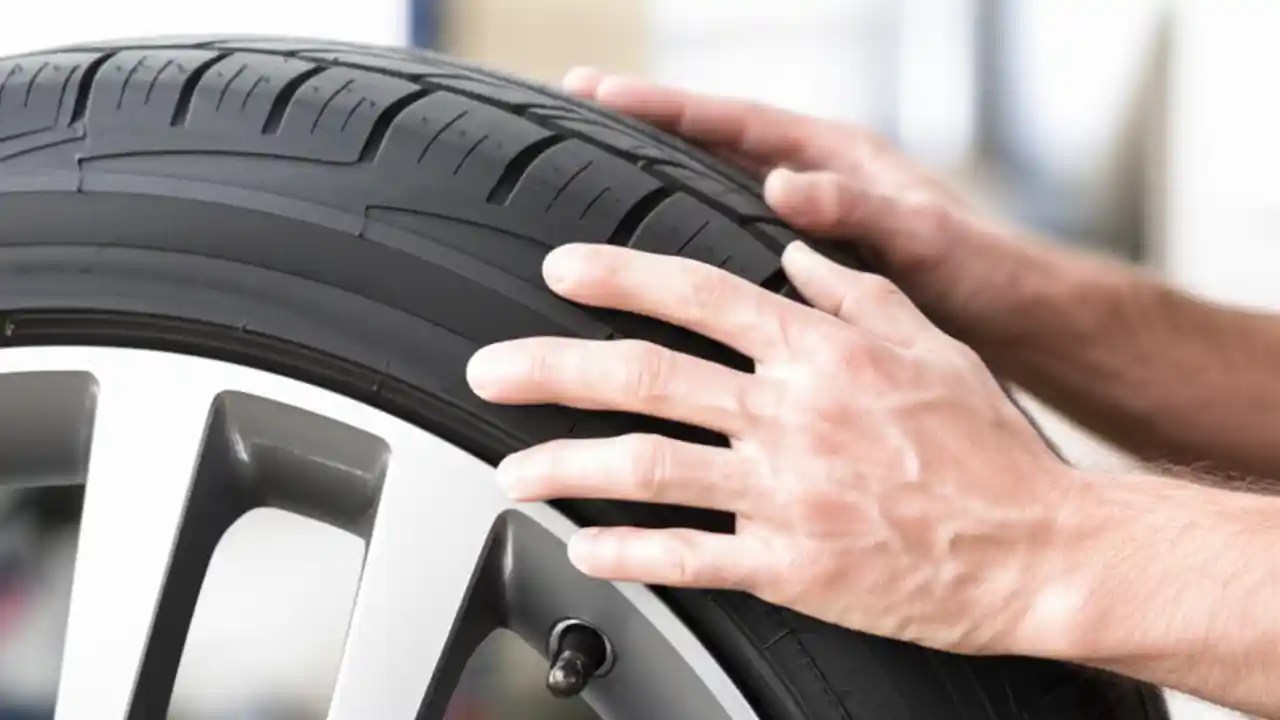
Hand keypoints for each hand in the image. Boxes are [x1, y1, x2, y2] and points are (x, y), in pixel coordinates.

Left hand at [467, 242, 1080, 654]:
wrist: (1038, 546)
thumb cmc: (990, 444)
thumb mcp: (932, 342)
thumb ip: (856, 292)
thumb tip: (795, 254)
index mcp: (820, 352)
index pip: (697, 293)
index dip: (618, 276)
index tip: (561, 271)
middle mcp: (790, 414)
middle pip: (644, 375)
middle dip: (550, 367)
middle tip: (489, 369)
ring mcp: (784, 492)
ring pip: (646, 467)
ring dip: (565, 466)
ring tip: (512, 472)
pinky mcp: (790, 566)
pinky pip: (688, 556)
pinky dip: (626, 551)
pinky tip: (582, 547)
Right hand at [562, 69, 1071, 353]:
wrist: (1020, 324)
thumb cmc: (985, 276)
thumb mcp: (925, 240)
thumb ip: (857, 211)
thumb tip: (780, 185)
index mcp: (837, 161)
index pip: (732, 122)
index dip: (662, 108)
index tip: (595, 94)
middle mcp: (816, 182)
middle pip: (710, 146)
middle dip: (643, 134)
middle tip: (571, 126)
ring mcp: (810, 222)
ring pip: (715, 194)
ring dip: (660, 187)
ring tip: (594, 190)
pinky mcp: (811, 265)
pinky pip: (734, 241)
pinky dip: (691, 239)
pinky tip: (656, 265)